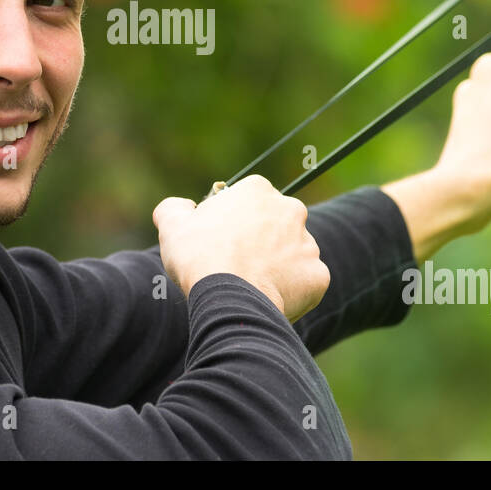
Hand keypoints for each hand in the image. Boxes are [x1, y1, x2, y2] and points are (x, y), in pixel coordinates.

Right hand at [152, 175, 329, 322]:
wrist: (229, 299)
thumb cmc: (199, 258)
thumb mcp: (172, 225)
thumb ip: (175, 208)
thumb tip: (180, 207)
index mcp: (258, 190)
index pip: (249, 200)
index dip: (233, 221)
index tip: (221, 240)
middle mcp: (290, 210)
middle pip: (277, 224)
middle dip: (262, 240)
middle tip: (238, 264)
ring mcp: (308, 243)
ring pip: (293, 253)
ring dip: (278, 266)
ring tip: (253, 286)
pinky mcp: (318, 275)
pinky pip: (306, 281)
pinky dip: (292, 291)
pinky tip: (270, 298)